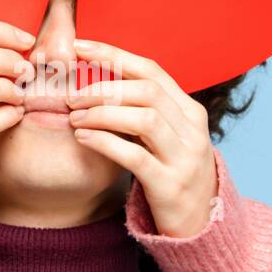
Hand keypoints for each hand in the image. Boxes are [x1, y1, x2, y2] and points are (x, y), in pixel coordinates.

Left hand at [67, 38, 218, 237]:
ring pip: (144, 119)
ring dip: (102, 113)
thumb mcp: (164, 137)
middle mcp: (192, 129)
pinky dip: (104, 142)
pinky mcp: (170, 185)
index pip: (150, 70)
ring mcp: (185, 158)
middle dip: (103, 87)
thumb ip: (142, 110)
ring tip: (74, 118)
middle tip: (71, 96)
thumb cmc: (171, 173)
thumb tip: (97, 80)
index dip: (113, 55)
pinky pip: (135, 156)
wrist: (200, 224)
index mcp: (190, 110)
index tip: (78, 47)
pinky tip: (83, 138)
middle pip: (147, 91)